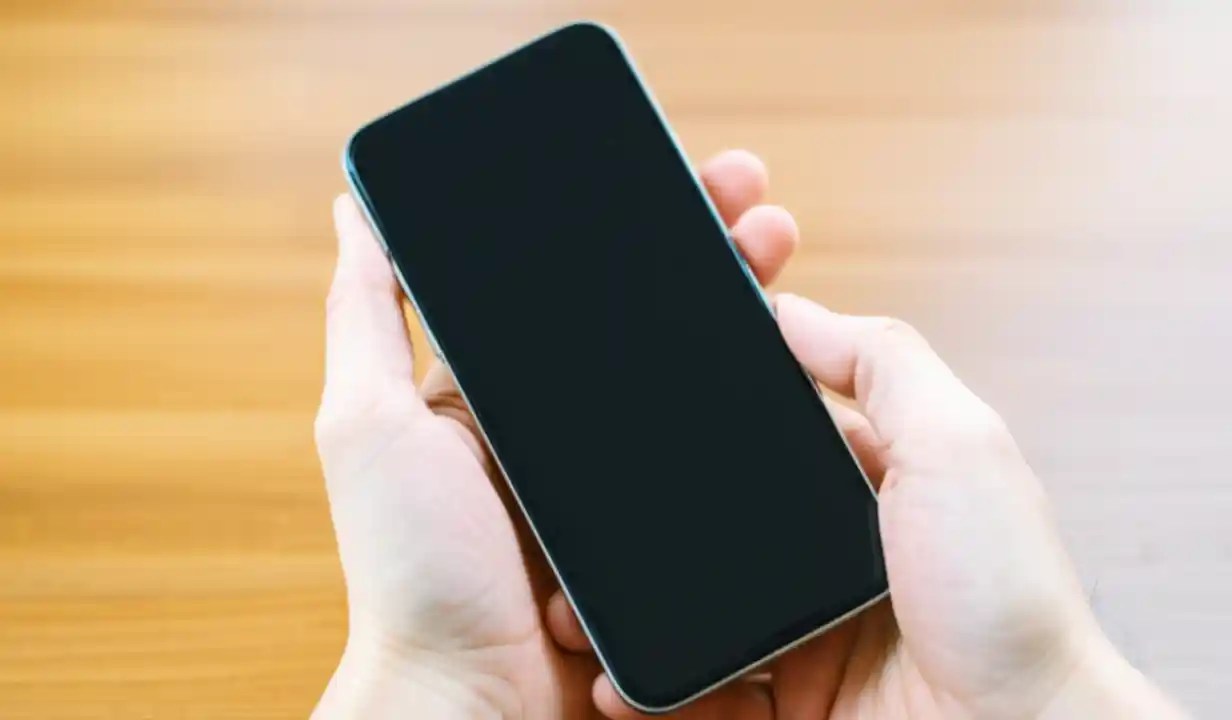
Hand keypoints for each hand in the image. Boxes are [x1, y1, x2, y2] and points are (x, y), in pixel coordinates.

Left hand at [312, 151, 800, 718]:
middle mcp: (564, 432)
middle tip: (762, 214)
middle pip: (652, 323)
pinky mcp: (662, 534)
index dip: (635, 225)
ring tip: (783, 264)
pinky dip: (756, 416)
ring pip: (696, 384)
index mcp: (501, 395)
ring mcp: (618, 484)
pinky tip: (796, 371)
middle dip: (711, 258)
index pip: (579, 285)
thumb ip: (366, 319)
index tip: (688, 180)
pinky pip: (717, 463)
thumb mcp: (370, 425)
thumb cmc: (412, 573)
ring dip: (748, 321)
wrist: (476, 702)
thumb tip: (358, 210)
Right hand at [547, 300, 1185, 718]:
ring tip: (576, 597)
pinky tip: (621, 678)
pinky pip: (702, 686)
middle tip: (584, 511)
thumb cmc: (1012, 606)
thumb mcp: (960, 449)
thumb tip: (796, 310)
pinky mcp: (790, 702)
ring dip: (637, 600)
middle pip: (719, 515)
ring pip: (694, 602)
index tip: (641, 389)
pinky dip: (657, 686)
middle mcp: (835, 557)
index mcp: (872, 484)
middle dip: (650, 513)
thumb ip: (885, 366)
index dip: (712, 407)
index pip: (775, 426)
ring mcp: (809, 633)